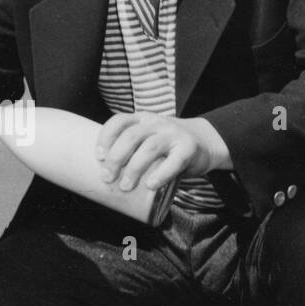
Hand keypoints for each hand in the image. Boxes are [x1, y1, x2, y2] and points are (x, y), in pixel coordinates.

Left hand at [96, 114, 231, 192]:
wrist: (205, 141)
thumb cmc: (168, 146)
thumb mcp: (149, 139)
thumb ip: (132, 150)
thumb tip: (104, 177)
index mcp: (143, 119)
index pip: (119, 121)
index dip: (105, 137)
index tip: (99, 156)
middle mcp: (157, 123)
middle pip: (131, 136)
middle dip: (116, 158)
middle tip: (107, 178)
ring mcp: (173, 134)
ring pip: (150, 148)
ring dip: (134, 168)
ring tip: (125, 186)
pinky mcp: (189, 149)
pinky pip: (174, 161)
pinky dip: (161, 174)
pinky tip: (151, 185)